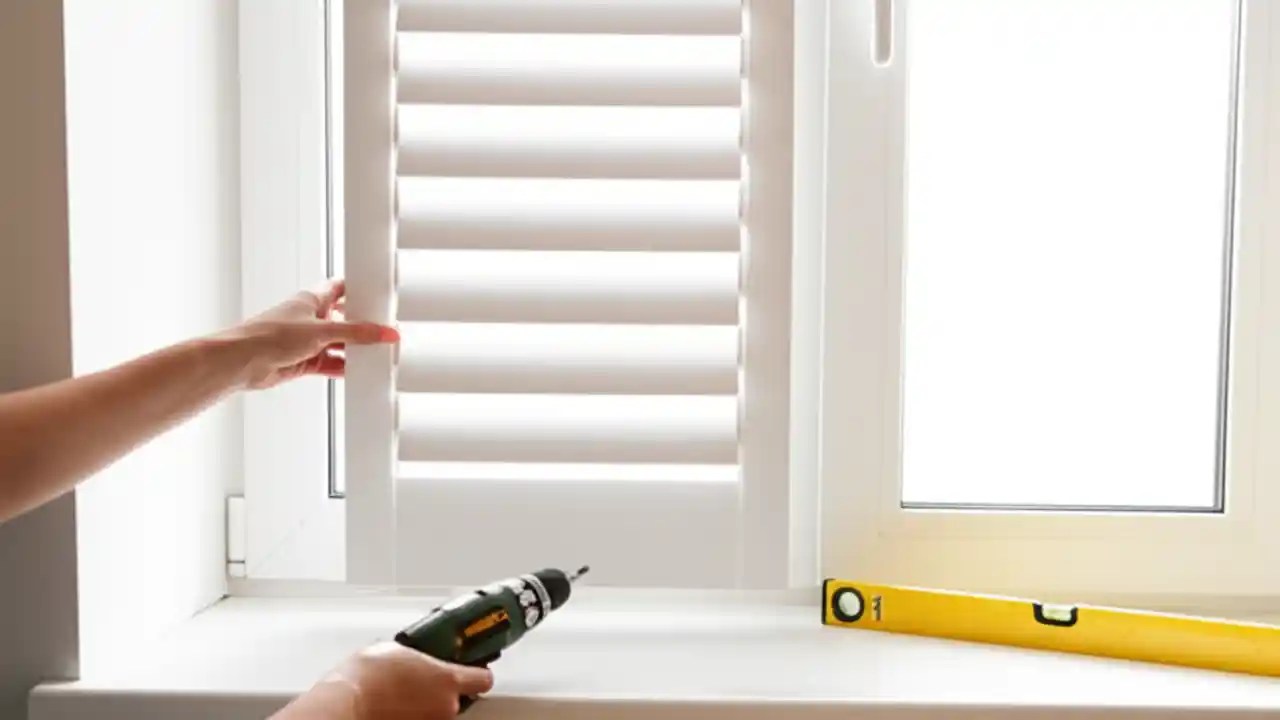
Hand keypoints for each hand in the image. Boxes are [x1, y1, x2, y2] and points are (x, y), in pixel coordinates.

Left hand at [224, 279, 398, 389]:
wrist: (242, 361)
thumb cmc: (269, 334)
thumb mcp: (322, 330)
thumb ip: (356, 333)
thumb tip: (383, 331)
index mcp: (311, 300)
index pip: (340, 289)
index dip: (359, 292)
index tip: (379, 297)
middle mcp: (309, 318)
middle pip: (343, 320)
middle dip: (361, 326)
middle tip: (383, 330)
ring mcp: (306, 341)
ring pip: (338, 344)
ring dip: (353, 350)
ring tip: (374, 354)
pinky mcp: (304, 361)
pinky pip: (331, 364)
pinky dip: (343, 367)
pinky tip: (357, 371)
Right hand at [283, 642, 494, 719]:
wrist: (345, 705)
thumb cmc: (367, 678)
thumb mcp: (397, 650)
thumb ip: (419, 656)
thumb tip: (416, 658)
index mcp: (448, 680)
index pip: (483, 679)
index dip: (478, 672)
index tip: (473, 668)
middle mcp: (445, 707)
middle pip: (459, 698)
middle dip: (444, 691)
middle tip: (423, 681)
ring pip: (438, 713)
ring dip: (427, 705)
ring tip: (402, 695)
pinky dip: (413, 716)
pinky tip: (395, 708)